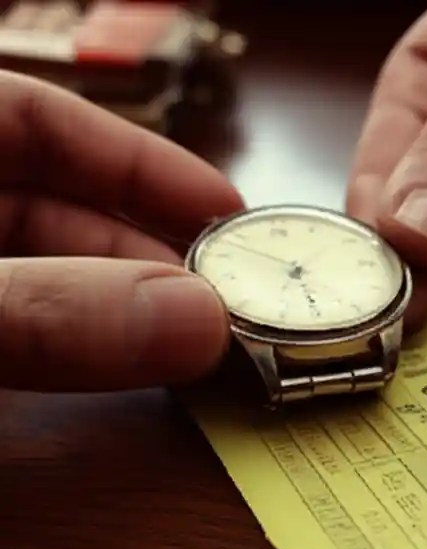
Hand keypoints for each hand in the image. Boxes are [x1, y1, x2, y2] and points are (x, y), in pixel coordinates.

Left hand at [0, 72, 242, 391]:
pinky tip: (121, 376)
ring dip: (119, 311)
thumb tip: (196, 319)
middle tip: (227, 299)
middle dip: (145, 251)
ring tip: (192, 345)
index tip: (228, 210)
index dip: (137, 159)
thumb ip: (47, 309)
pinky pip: (17, 340)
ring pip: (39, 280)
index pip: (34, 116)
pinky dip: (71, 356)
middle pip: (49, 207)